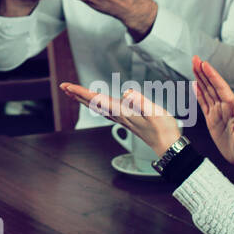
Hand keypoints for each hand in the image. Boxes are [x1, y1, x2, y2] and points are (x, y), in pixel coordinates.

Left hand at [59, 82, 182, 156]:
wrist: (169, 146)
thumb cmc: (164, 130)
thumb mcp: (156, 113)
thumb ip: (141, 102)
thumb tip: (126, 92)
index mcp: (122, 112)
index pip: (96, 99)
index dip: (80, 92)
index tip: (67, 86)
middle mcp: (119, 115)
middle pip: (93, 103)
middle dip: (77, 94)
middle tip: (63, 86)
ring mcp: (122, 118)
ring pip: (97, 107)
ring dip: (84, 99)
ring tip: (73, 93)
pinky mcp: (127, 120)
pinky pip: (106, 110)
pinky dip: (96, 104)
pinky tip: (96, 103)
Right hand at [193, 55, 233, 170]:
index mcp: (232, 108)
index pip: (220, 88)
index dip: (212, 75)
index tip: (204, 64)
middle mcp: (225, 108)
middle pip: (212, 86)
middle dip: (203, 72)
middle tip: (195, 58)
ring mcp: (218, 113)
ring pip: (207, 92)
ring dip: (200, 79)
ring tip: (194, 66)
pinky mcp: (212, 120)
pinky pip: (204, 104)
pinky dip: (199, 94)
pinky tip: (195, 85)